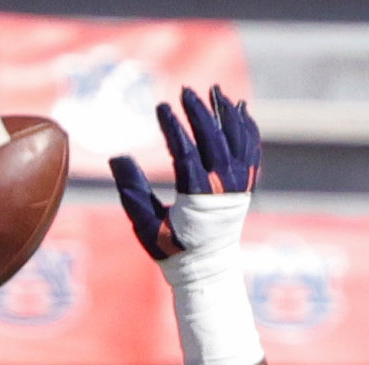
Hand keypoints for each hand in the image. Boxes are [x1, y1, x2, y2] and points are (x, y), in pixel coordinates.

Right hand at [110, 86, 262, 263]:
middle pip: (215, 140)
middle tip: (186, 91)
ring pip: (237, 141)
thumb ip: (132, 191)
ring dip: (226, 113)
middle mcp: (223, 189)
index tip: (162, 107)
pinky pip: (251, 150)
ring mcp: (239, 186)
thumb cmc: (171, 249)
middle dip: (200, 112)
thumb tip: (117, 157)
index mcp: (197, 199)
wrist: (206, 270)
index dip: (174, 128)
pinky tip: (239, 109)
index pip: (186, 153)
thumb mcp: (145, 225)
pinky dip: (247, 128)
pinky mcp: (246, 186)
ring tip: (215, 91)